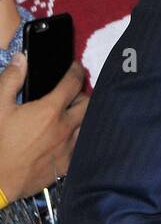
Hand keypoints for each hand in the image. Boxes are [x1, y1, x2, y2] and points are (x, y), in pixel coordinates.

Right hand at [0, 55, 86, 200]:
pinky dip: (77, 137)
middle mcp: (65, 128)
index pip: (72, 84)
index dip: (75, 71)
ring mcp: (68, 147)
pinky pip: (80, 146)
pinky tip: (67, 137)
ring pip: (87, 125)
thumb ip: (11, 80)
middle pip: (87, 104)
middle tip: (72, 93)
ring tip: (71, 114)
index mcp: (49, 111)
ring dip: (82, 117)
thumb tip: (22, 59)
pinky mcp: (66, 165)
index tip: (76, 67)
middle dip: (82, 94)